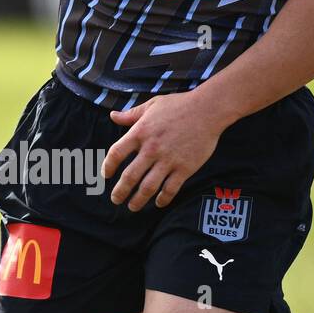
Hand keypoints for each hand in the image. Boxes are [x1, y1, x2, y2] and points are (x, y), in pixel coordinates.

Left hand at [101, 91, 223, 210]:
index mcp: (140, 132)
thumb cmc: (179, 105)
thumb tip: (112, 116)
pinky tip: (158, 203)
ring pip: (148, 187)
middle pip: (130, 176)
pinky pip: (171, 188)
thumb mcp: (151, 105)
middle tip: (115, 199)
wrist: (208, 110)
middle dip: (120, 191)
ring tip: (132, 206)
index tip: (105, 175)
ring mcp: (168, 160)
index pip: (116, 153)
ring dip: (138, 200)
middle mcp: (151, 149)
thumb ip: (131, 114)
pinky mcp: (185, 168)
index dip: (108, 166)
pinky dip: (163, 199)